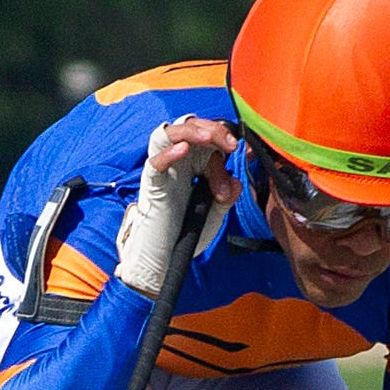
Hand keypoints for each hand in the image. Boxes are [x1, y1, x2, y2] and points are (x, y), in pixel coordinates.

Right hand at [115, 116, 238, 295]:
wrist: (163, 262)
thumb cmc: (184, 238)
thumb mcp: (213, 215)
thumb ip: (226, 198)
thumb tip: (237, 181)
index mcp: (192, 166)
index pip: (207, 141)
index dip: (223, 143)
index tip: (236, 150)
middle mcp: (176, 164)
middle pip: (188, 127)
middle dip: (211, 129)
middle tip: (229, 144)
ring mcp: (163, 173)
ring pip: (167, 134)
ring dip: (189, 131)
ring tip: (208, 138)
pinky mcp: (152, 186)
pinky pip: (154, 163)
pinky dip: (168, 153)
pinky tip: (183, 149)